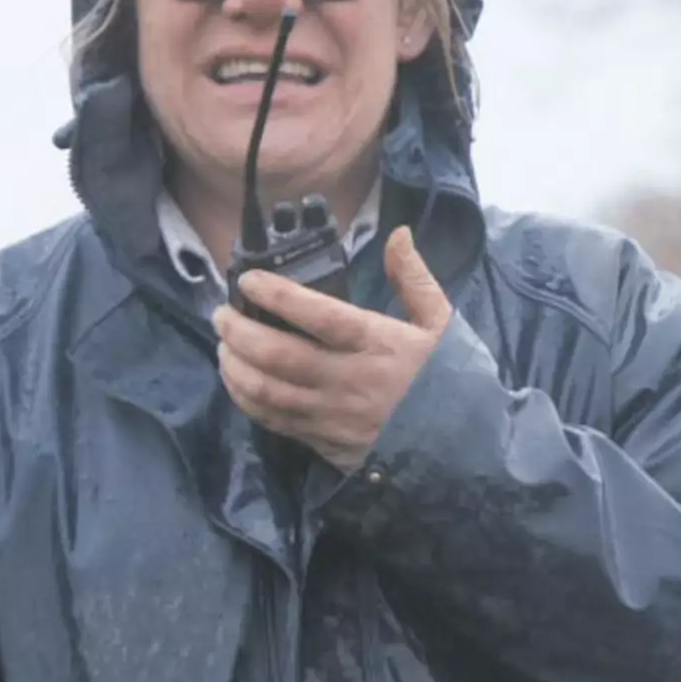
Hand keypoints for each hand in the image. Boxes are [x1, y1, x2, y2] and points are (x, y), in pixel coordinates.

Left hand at [213, 226, 453, 473]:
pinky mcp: (326, 443)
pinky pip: (275, 422)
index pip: (319, 316)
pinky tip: (237, 381)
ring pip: (269, 392)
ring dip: (235, 367)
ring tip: (222, 344)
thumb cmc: (445, 378)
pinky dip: (247, 400)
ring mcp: (335, 417)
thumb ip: (414, 278)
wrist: (459, 447)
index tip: (249, 279)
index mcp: (380, 345)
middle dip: (240, 332)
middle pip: (280, 356)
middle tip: (221, 314)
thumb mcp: (441, 323)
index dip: (277, 295)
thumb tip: (396, 234)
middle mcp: (351, 381)